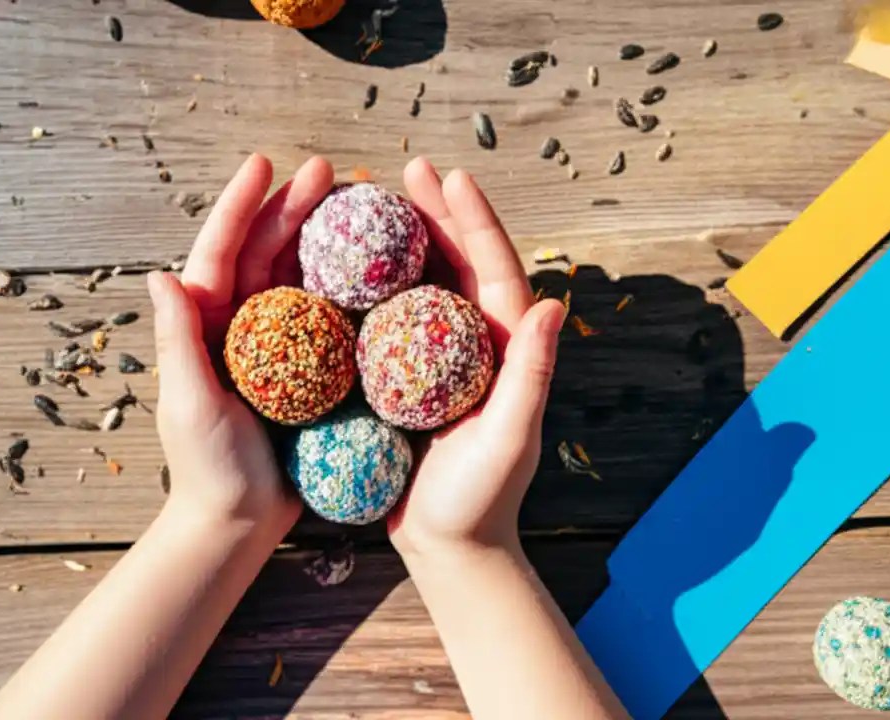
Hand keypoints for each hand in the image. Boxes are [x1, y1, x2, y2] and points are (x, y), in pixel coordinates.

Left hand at [148, 154, 335, 533]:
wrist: (239, 525)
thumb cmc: (208, 469)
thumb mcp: (189, 402)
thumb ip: (178, 339)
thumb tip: (160, 274)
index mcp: (206, 324)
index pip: (221, 252)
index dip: (241, 205)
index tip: (265, 163)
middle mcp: (240, 326)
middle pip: (267, 252)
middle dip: (293, 207)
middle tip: (330, 171)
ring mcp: (276, 346)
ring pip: (301, 276)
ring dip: (324, 238)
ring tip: (358, 201)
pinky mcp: (307, 371)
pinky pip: (330, 317)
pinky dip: (349, 287)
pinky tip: (378, 266)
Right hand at [388, 158, 566, 556]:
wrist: (448, 547)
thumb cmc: (480, 501)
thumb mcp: (507, 442)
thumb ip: (529, 377)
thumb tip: (550, 304)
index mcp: (501, 349)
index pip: (492, 271)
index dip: (473, 220)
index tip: (450, 175)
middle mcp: (471, 345)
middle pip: (456, 264)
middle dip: (437, 213)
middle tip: (409, 169)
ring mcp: (436, 360)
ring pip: (419, 285)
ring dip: (401, 240)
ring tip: (374, 200)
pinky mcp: (404, 379)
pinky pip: (385, 321)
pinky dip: (368, 287)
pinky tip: (339, 266)